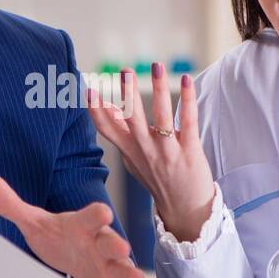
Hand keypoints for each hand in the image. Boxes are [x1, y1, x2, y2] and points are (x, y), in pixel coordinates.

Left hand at [0, 175, 145, 277]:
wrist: (73, 255)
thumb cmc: (58, 237)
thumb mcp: (34, 222)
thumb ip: (12, 205)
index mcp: (82, 225)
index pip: (89, 216)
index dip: (95, 213)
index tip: (102, 212)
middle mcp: (100, 243)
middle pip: (111, 242)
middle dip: (116, 246)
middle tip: (122, 249)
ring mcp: (109, 266)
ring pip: (122, 268)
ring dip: (129, 275)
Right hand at [87, 64, 215, 242]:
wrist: (186, 211)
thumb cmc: (159, 181)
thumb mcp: (134, 160)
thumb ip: (120, 134)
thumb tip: (105, 108)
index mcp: (130, 152)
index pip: (107, 129)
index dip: (96, 111)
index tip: (89, 90)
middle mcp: (146, 151)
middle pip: (132, 120)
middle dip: (128, 94)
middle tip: (124, 72)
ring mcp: (167, 152)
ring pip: (160, 117)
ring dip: (158, 90)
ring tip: (156, 67)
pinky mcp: (189, 152)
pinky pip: (187, 121)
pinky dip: (187, 99)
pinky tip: (186, 80)